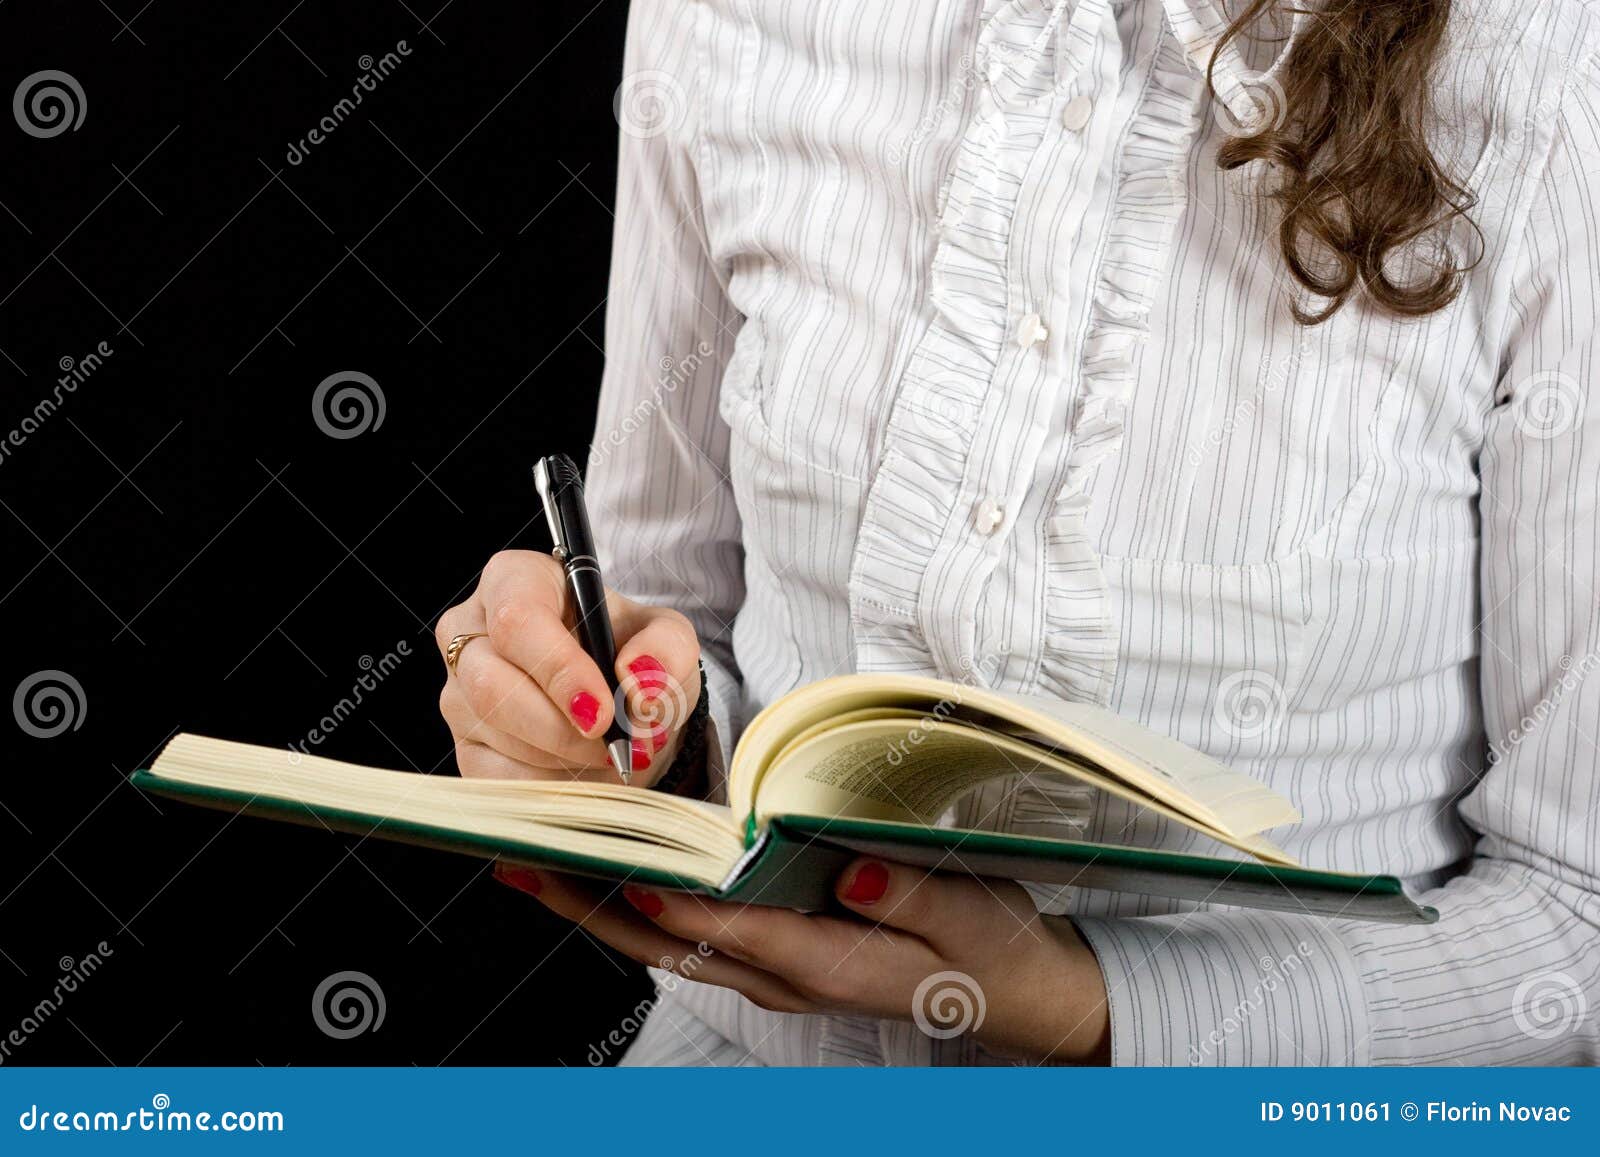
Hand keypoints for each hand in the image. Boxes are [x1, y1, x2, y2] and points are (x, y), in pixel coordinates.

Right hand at [436, 550, 700, 785]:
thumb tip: (639, 681)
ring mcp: (459, 688)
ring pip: (495, 733)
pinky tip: (581, 768)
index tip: (603, 711)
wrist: (622, 706)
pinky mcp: (465, 744)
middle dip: (563, 728)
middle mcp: (471, 628)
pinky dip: (548, 782)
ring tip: (613, 751)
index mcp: (516, 579)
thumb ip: (666, 648)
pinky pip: (494, 775)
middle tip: (618, 745)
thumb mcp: (667, 638)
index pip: (516, 619)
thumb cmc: (632, 656)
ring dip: (565, 756)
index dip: (558, 670)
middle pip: (492, 684)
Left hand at [495, 858, 1110, 1063]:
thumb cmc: (994, 950)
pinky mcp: (781, 956)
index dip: (677, 903)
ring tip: (543, 864)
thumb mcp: (972, 920)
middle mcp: (789, 975)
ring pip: (673, 944)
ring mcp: (780, 972)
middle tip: (529, 864)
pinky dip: (645, 907)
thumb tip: (851, 872)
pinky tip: (616, 875)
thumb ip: (911, 896)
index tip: (623, 873)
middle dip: (597, 906)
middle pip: (674, 945)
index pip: (737, 932)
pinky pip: (696, 936)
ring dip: (605, 906)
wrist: (1018, 994)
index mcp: (832, 963)